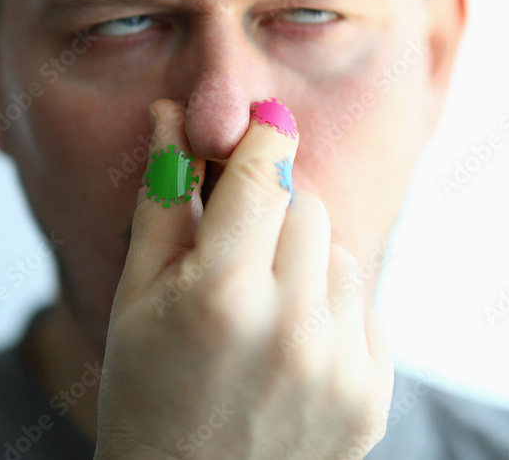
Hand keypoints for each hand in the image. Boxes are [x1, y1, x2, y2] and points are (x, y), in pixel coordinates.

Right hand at [93, 99, 392, 459]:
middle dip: (274, 209)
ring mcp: (340, 367)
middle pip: (308, 206)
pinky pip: (365, 307)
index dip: (264, 136)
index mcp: (222, 296)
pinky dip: (332, 310)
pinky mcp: (372, 394)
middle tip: (237, 250)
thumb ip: (163, 198)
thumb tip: (174, 114)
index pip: (265, 172)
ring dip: (305, 262)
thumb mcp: (136, 296)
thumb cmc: (147, 394)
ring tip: (261, 313)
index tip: (264, 123)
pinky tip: (290, 349)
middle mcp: (292, 328)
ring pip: (341, 254)